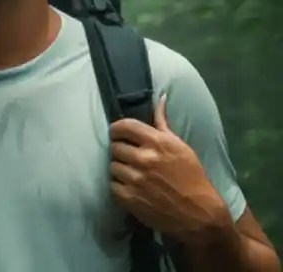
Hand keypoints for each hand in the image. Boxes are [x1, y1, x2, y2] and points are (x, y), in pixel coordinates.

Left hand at [109, 95, 231, 242]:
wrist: (200, 214)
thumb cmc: (192, 177)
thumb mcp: (181, 147)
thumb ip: (163, 123)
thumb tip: (159, 98)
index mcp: (158, 143)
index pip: (124, 126)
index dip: (117, 129)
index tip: (119, 134)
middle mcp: (144, 158)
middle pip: (114, 146)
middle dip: (120, 151)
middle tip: (128, 157)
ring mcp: (136, 179)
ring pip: (111, 165)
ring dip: (119, 168)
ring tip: (130, 173)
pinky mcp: (130, 198)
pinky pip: (112, 185)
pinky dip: (118, 186)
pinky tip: (130, 187)